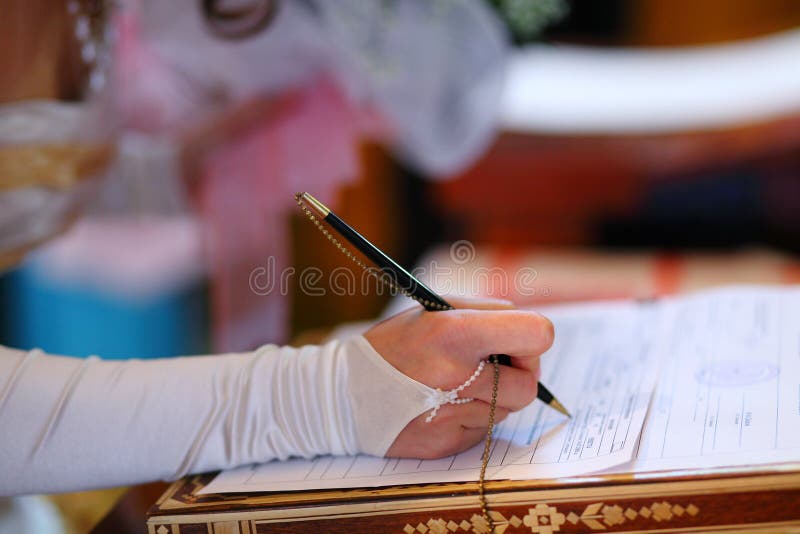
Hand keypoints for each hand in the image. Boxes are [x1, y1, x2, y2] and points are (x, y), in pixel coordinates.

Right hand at [364, 297, 553, 458]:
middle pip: (528, 384)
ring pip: (509, 410)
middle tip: (491, 367)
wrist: (346, 395)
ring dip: (494, 398)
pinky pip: (484, 430)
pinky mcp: (449, 443)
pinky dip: (473, 417)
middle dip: (518, 375)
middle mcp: (457, 375)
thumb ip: (487, 312)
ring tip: (456, 385)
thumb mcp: (434, 309)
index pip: (536, 334)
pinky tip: (442, 406)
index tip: (516, 343)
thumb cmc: (396, 345)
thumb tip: (532, 330)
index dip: (533, 339)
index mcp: (455, 333)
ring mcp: (453, 414)